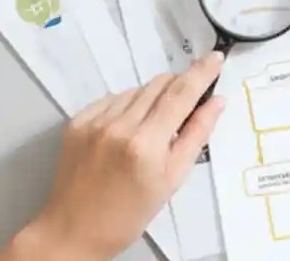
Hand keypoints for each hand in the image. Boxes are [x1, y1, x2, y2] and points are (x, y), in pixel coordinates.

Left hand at [0, 54, 226, 260]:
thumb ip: (195, 136)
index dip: (201, 73)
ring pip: (136, 90)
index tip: (215, 58)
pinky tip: (127, 128)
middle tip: (188, 100)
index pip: (181, 95)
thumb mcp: (171, 180)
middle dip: (178, 86)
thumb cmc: (129, 214)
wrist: (73, 231)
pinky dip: (126, 106)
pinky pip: (111, 99)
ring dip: (152, 98)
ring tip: (152, 126)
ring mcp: (93, 121)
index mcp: (146, 144)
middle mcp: (118, 126)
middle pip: (159, 86)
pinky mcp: (76, 122)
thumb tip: (216, 102)